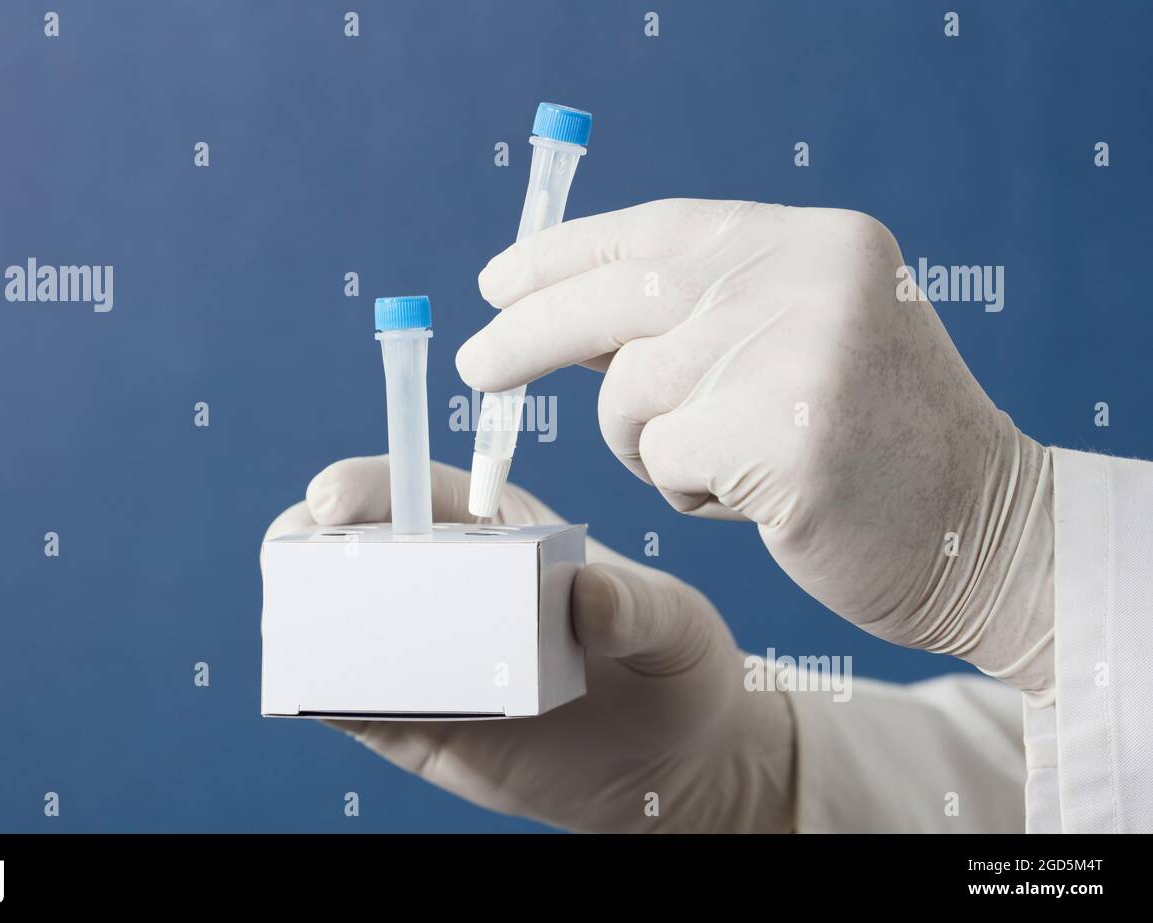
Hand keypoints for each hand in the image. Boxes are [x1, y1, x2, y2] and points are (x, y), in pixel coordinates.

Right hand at [264, 456, 795, 832]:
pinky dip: (324, 694)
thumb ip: (638, 607)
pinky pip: (353, 705)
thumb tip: (586, 595)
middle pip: (356, 546)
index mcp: (500, 533)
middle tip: (295, 554)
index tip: (332, 498)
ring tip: (296, 624)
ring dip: (303, 615)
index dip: (366, 483)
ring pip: (338, 622)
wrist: (678, 766)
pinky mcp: (419, 728)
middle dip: (310, 541)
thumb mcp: (677, 626)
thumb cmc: (678, 669)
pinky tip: (314, 690)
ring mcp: (428, 656)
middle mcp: (451, 585)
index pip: (417, 490)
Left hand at [457, 200, 1053, 703]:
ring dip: (650, 440)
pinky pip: (662, 460)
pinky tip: (756, 498)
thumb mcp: (800, 343)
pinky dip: (686, 488)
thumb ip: (701, 316)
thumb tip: (560, 313)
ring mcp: (801, 357)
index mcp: (817, 243)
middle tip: (476, 368)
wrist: (988, 535)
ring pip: (632, 393)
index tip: (495, 282)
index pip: (656, 228)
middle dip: (528, 333)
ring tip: (731, 462)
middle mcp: (811, 280)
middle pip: (621, 295)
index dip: (562, 253)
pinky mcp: (785, 442)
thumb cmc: (875, 448)